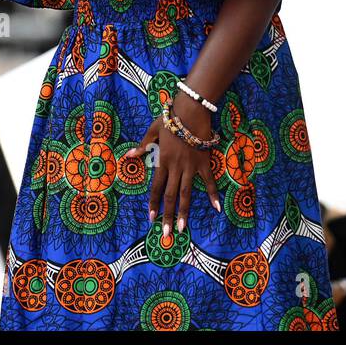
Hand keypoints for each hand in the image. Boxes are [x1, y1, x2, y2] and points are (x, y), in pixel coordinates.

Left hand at [122, 92, 221, 238]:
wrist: (191, 110)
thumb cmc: (171, 118)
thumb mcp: (152, 130)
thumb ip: (143, 145)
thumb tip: (129, 156)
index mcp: (162, 161)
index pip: (156, 187)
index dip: (153, 203)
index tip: (151, 218)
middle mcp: (175, 167)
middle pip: (170, 195)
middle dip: (167, 215)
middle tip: (165, 234)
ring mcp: (190, 167)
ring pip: (186, 193)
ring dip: (184, 212)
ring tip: (182, 228)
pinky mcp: (204, 163)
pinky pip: (209, 181)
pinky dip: (213, 194)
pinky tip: (216, 208)